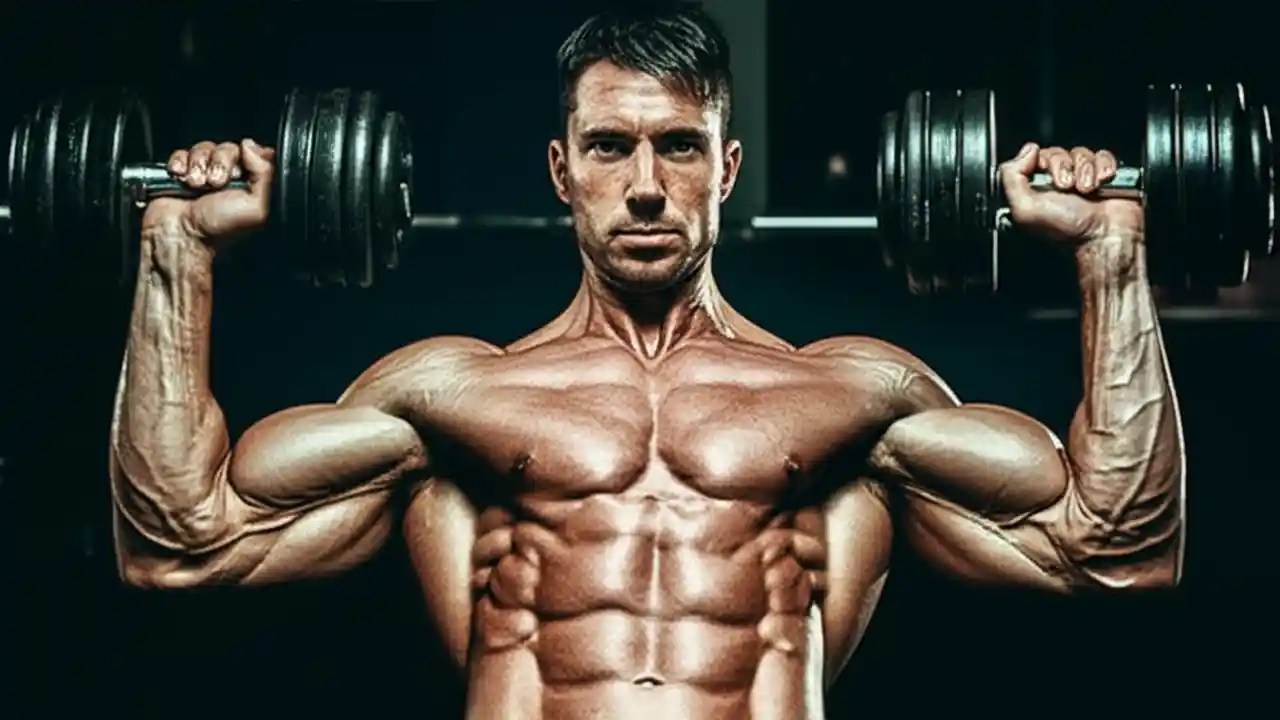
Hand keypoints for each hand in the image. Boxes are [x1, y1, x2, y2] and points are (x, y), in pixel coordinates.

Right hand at [140, 139, 276, 252]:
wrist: (181, 234)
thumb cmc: (217, 228)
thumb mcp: (256, 207)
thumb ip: (265, 175)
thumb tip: (253, 147)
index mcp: (248, 184)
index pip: (251, 153)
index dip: (243, 156)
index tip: (236, 172)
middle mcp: (226, 178)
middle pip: (227, 148)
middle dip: (220, 162)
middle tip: (215, 184)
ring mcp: (202, 174)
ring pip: (204, 148)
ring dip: (199, 165)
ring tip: (197, 186)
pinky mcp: (180, 173)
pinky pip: (181, 153)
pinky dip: (180, 163)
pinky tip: (182, 179)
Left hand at [999, 143, 1143, 245]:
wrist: (1103, 236)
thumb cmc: (1066, 230)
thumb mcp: (1024, 209)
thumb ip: (1011, 178)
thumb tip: (1026, 151)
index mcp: (1036, 188)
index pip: (1035, 157)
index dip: (1043, 162)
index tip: (1049, 178)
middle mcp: (1058, 182)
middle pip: (1058, 153)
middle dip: (1063, 167)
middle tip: (1067, 187)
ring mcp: (1083, 177)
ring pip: (1081, 153)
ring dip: (1084, 170)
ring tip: (1085, 191)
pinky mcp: (1105, 175)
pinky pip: (1102, 155)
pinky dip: (1103, 167)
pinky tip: (1101, 184)